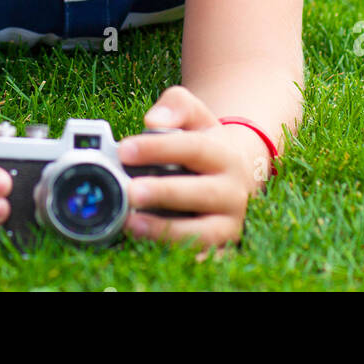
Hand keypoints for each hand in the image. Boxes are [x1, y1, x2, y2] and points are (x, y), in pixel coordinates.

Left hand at [116, 86, 254, 253]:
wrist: (239, 172)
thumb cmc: (206, 142)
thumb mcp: (195, 115)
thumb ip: (174, 106)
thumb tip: (153, 121)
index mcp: (224, 155)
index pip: (192, 148)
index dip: (158, 148)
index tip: (124, 149)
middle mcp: (233, 190)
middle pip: (201, 193)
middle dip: (165, 193)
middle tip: (132, 191)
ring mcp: (230, 222)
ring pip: (204, 232)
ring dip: (168, 231)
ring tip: (132, 223)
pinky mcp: (222, 247)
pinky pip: (204, 257)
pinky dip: (183, 256)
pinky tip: (154, 250)